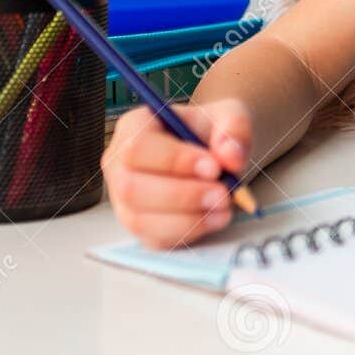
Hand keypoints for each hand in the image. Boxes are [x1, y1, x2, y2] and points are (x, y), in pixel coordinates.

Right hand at [101, 98, 252, 249]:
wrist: (217, 155)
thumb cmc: (214, 132)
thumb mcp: (231, 115)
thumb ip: (234, 127)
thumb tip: (230, 155)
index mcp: (133, 128)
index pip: (138, 147)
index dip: (174, 160)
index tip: (214, 167)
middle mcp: (120, 166)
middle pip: (132, 188)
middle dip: (182, 195)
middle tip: (223, 193)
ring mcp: (125, 200)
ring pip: (140, 220)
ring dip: (187, 218)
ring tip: (225, 206)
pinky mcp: (142, 227)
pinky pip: (156, 239)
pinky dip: (189, 232)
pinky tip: (216, 218)